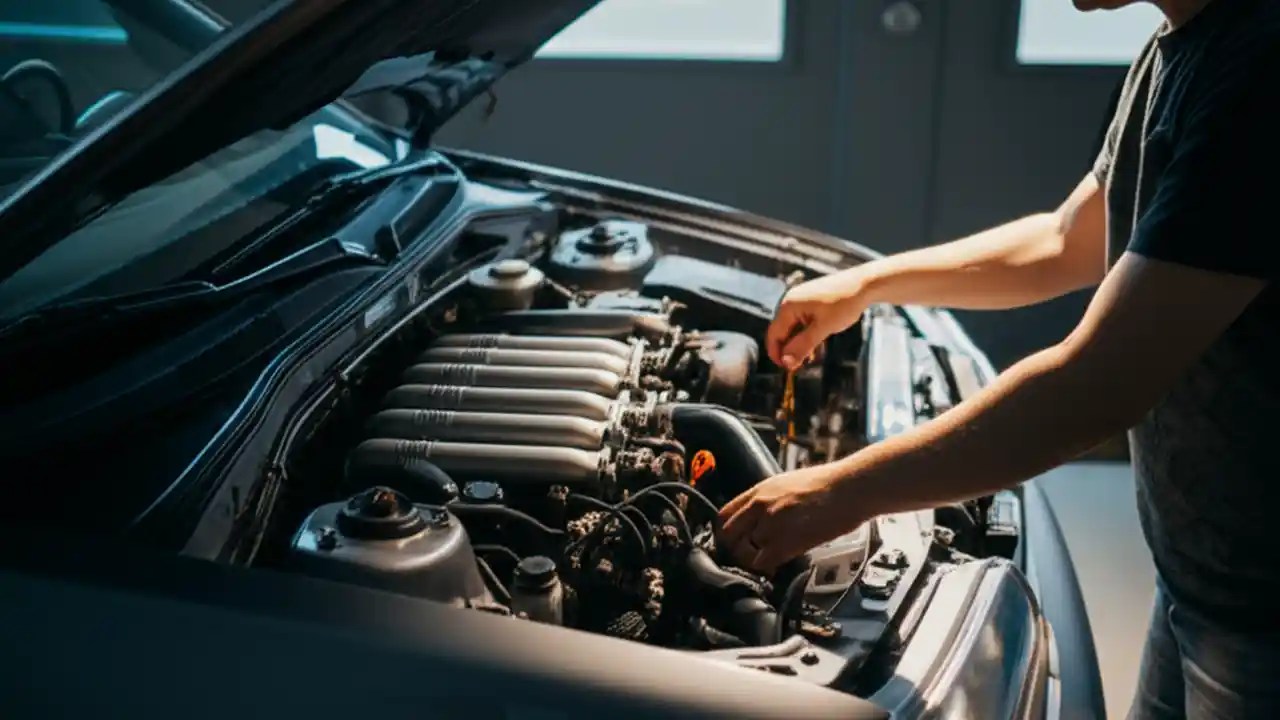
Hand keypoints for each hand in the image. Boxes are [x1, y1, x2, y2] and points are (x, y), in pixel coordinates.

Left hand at [717, 462, 868, 574]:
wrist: (849, 488)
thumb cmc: (827, 484)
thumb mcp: (787, 483)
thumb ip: (768, 499)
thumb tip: (759, 516)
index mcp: (759, 490)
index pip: (723, 515)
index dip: (725, 533)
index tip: (732, 542)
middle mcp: (760, 506)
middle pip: (728, 536)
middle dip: (733, 550)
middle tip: (746, 557)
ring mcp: (772, 524)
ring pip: (744, 552)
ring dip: (752, 561)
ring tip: (765, 563)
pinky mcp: (787, 542)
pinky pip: (763, 563)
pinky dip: (766, 569)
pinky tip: (776, 567)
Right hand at [768, 270, 870, 370]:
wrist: (863, 284)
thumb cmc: (844, 303)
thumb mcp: (823, 328)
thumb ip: (803, 346)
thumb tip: (786, 362)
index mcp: (788, 306)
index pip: (774, 335)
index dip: (777, 354)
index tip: (786, 369)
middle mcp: (790, 302)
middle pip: (782, 332)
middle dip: (789, 350)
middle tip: (800, 367)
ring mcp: (800, 301)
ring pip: (793, 329)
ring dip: (799, 344)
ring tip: (811, 358)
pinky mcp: (810, 303)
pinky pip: (802, 323)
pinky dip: (807, 336)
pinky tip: (816, 346)